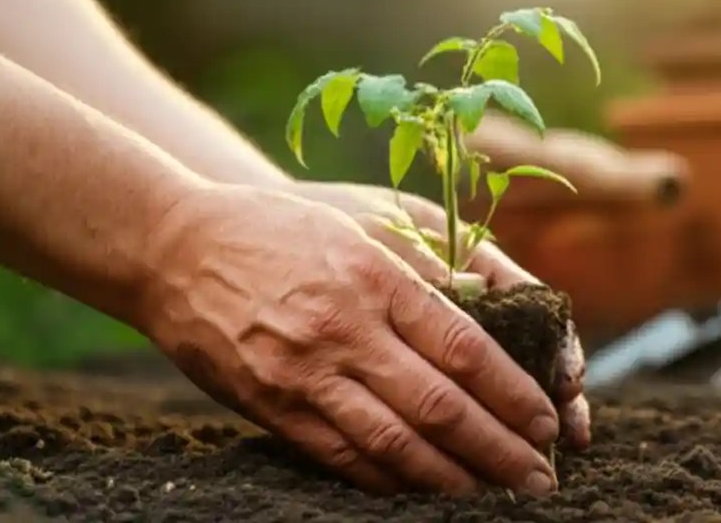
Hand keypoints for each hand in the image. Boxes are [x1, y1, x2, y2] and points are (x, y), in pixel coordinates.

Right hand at [140, 183, 561, 494]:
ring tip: (494, 497)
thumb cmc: (278, 228)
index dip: (512, 392)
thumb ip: (423, 269)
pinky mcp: (271, 406)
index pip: (464, 347)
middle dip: (498, 449)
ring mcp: (303, 374)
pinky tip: (423, 492)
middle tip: (539, 479)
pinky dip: (389, 481)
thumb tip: (488, 308)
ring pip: (393, 444)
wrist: (174, 248)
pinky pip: (341, 457)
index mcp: (374, 277)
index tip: (547, 421)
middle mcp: (343, 329)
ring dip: (452, 479)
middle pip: (439, 405)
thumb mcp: (358, 225)